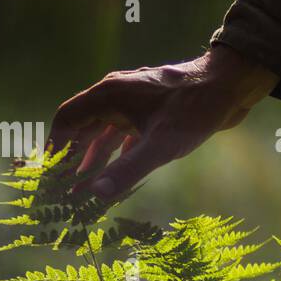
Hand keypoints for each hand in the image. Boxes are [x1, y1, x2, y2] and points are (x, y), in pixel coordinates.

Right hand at [47, 44, 277, 200]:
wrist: (231, 86)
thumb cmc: (196, 110)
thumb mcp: (162, 145)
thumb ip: (128, 169)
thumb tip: (95, 194)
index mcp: (109, 95)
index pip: (67, 120)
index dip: (55, 148)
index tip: (49, 175)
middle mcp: (117, 95)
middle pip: (82, 127)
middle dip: (71, 159)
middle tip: (62, 189)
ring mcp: (135, 102)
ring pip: (104, 133)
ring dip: (93, 159)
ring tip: (82, 188)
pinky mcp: (152, 111)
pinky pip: (124, 134)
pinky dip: (116, 154)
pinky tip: (115, 174)